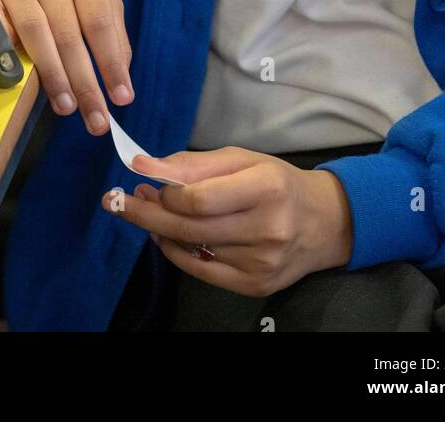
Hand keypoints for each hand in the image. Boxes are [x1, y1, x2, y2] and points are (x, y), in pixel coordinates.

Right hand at [0, 0, 133, 132]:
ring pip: (36, 35)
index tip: (122, 99)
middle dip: (85, 83)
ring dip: (52, 76)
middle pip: (69, 35)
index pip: (99, 24)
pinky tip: (19, 82)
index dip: (111, 63)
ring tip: (66, 108)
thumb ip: (113, 30)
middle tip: (95, 120)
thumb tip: (121, 75)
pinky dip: (8, 55)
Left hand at [102, 145, 353, 296]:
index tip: (142, 180)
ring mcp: (261, 262)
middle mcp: (266, 228)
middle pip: (188, 228)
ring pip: (192, 249)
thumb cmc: (278, 183)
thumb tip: (145, 165)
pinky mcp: (255, 286)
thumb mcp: (242, 159)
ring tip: (147, 211)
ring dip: (160, 230)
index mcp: (266, 188)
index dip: (164, 193)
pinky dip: (177, 253)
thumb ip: (193, 164)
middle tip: (119, 201)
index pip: (198, 199)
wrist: (325, 222)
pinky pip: (201, 271)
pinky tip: (167, 237)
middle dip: (146, 214)